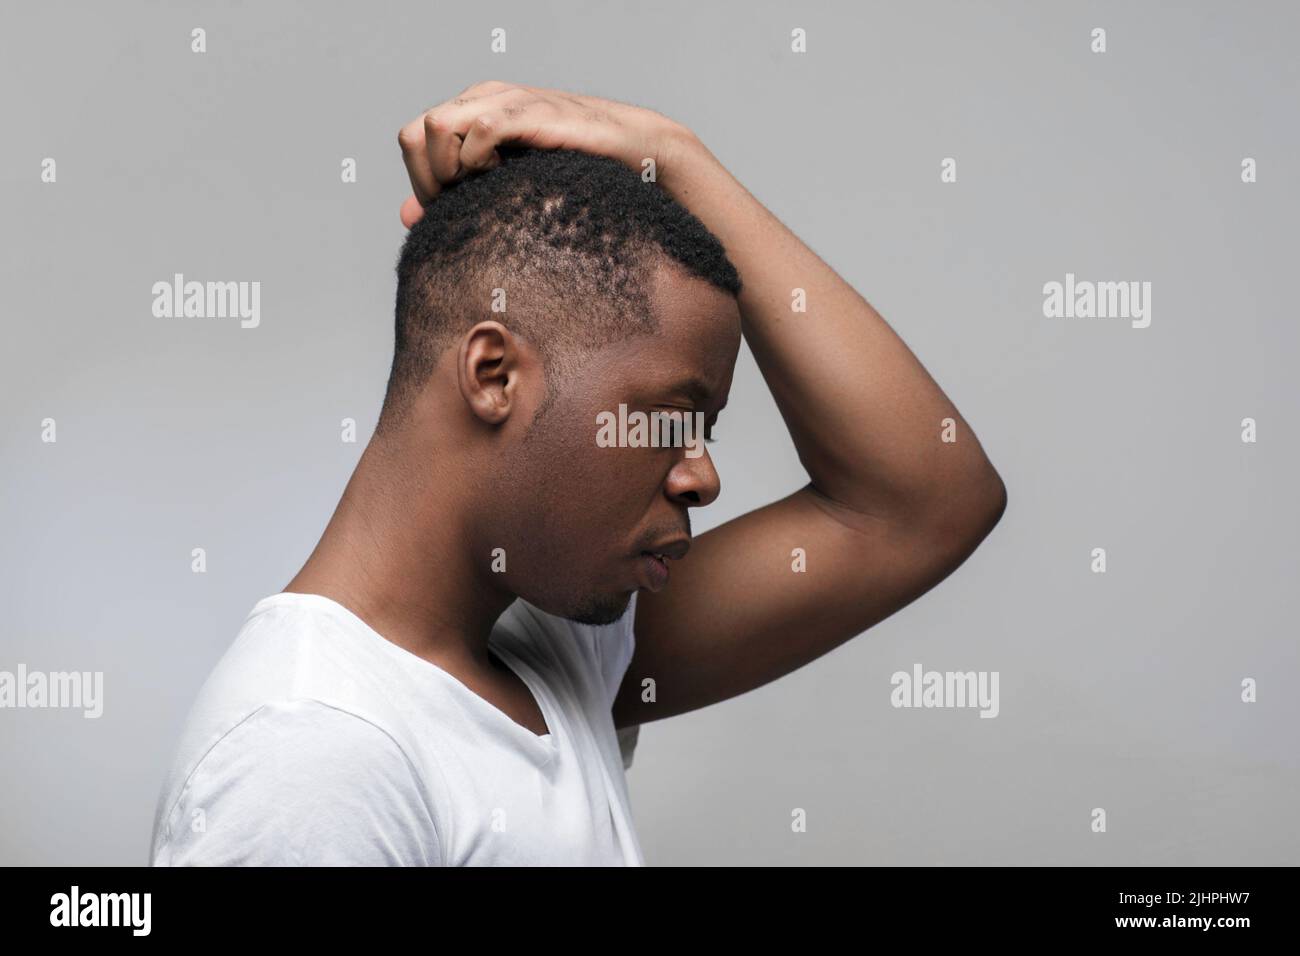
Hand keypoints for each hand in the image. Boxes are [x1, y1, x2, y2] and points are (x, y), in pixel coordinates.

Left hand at [395, 80, 689, 227]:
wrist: (630, 154)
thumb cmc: (572, 174)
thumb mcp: (503, 188)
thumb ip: (455, 197)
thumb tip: (405, 216)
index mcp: (468, 113)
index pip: (411, 143)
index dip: (421, 184)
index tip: (451, 213)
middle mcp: (478, 99)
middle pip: (414, 135)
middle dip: (429, 180)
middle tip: (462, 204)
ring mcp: (501, 101)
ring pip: (437, 126)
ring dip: (451, 169)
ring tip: (485, 187)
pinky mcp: (528, 111)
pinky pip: (479, 129)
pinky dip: (480, 161)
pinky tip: (506, 178)